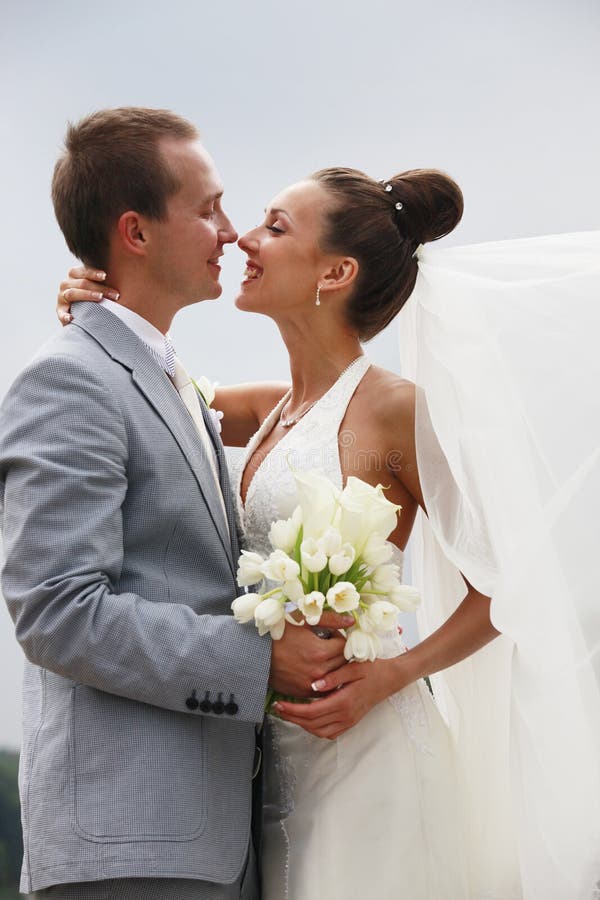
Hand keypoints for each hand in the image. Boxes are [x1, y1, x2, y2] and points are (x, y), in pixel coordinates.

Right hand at [57, 266, 119, 324]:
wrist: (78, 315)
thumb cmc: (93, 298)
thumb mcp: (95, 287)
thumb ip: (102, 281)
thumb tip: (126, 278)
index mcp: (74, 276)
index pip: (82, 271)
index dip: (93, 273)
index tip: (105, 276)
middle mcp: (66, 284)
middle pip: (82, 283)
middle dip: (99, 288)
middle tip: (115, 295)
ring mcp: (62, 298)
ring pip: (72, 293)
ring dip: (87, 296)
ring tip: (100, 298)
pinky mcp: (60, 311)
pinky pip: (61, 313)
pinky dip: (65, 316)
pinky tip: (71, 318)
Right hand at [269, 612, 353, 698]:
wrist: (256, 654)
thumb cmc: (277, 635)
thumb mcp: (302, 621)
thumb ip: (329, 619)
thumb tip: (350, 622)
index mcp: (320, 652)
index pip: (344, 645)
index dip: (338, 637)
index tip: (329, 634)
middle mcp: (318, 671)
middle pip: (343, 662)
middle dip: (338, 652)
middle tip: (327, 644)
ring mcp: (312, 684)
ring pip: (336, 677)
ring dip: (334, 667)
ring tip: (324, 657)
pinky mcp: (304, 693)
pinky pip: (324, 688)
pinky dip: (324, 680)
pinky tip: (316, 669)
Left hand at [273, 654, 408, 739]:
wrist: (391, 678)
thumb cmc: (372, 668)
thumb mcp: (353, 666)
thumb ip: (333, 676)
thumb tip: (313, 686)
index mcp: (344, 701)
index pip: (312, 711)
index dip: (293, 710)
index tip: (279, 703)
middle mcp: (346, 715)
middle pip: (312, 724)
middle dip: (292, 718)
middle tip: (277, 708)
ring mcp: (349, 721)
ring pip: (319, 731)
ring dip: (302, 725)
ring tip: (288, 713)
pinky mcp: (351, 722)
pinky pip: (329, 732)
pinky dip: (314, 729)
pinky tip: (307, 719)